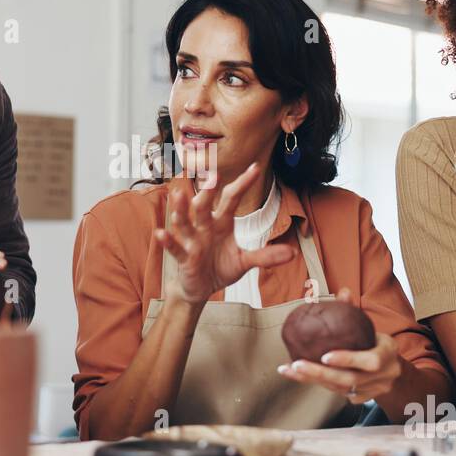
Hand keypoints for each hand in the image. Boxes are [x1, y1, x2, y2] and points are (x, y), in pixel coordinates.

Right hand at [155, 163, 295, 304]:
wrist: (200, 288)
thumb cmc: (220, 268)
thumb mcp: (245, 262)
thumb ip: (265, 256)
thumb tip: (293, 253)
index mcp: (222, 222)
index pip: (232, 198)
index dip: (243, 184)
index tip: (255, 167)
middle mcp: (205, 226)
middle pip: (205, 206)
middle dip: (207, 192)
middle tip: (211, 176)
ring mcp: (192, 241)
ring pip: (185, 222)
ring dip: (181, 210)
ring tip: (178, 195)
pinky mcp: (183, 257)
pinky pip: (175, 248)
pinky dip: (168, 241)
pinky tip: (161, 233)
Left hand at [276, 288, 402, 401]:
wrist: (391, 368)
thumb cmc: (375, 341)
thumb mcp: (370, 327)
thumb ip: (355, 312)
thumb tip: (343, 291)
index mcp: (388, 355)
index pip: (371, 361)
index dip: (348, 360)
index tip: (325, 356)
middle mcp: (383, 376)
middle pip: (351, 380)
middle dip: (321, 374)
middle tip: (297, 364)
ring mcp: (374, 390)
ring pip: (341, 389)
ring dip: (313, 379)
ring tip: (290, 369)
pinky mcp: (362, 398)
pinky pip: (337, 393)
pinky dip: (316, 383)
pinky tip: (296, 375)